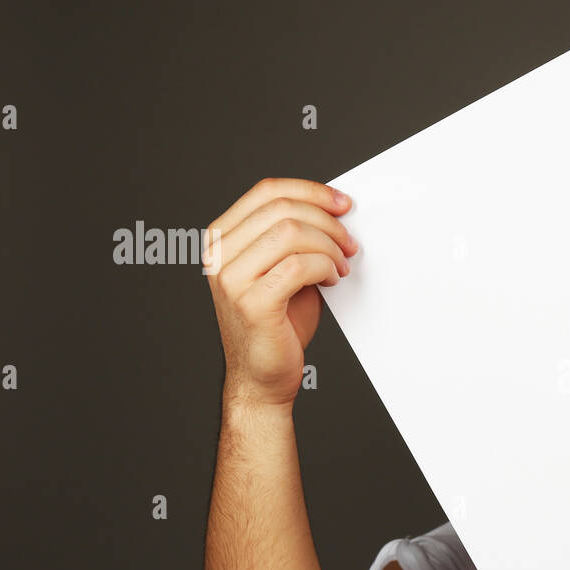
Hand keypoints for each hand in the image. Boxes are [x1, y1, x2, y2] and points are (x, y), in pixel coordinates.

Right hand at [204, 178, 358, 407]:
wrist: (262, 377)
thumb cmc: (277, 324)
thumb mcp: (283, 268)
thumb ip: (297, 238)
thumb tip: (335, 210)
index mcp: (222, 238)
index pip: (267, 191)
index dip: (311, 191)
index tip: (343, 203)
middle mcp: (219, 255)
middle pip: (282, 209)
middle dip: (327, 221)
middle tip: (350, 242)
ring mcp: (231, 279)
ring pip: (291, 233)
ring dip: (329, 246)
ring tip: (341, 265)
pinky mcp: (252, 303)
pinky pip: (299, 266)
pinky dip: (325, 267)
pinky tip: (332, 280)